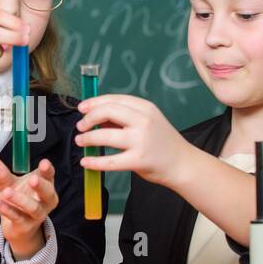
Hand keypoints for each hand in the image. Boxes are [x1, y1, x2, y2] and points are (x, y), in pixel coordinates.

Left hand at [0, 157, 57, 258]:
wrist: (16, 227)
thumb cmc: (17, 200)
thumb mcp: (9, 184)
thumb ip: (2, 173)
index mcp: (44, 185)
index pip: (49, 176)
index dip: (47, 170)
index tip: (44, 163)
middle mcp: (45, 201)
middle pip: (48, 193)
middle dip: (41, 186)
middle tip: (32, 179)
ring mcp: (37, 215)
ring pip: (33, 208)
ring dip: (20, 199)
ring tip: (7, 192)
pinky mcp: (26, 226)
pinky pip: (17, 217)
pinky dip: (7, 210)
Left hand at [75, 93, 193, 186]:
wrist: (181, 163)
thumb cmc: (161, 142)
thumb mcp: (147, 122)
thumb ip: (123, 118)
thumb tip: (94, 116)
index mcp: (145, 108)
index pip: (114, 100)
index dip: (93, 103)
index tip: (82, 108)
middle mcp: (144, 121)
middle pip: (108, 112)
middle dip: (89, 118)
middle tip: (80, 126)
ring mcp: (141, 141)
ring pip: (105, 136)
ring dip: (88, 138)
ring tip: (80, 141)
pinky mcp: (139, 160)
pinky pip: (110, 162)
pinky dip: (94, 162)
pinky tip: (85, 161)